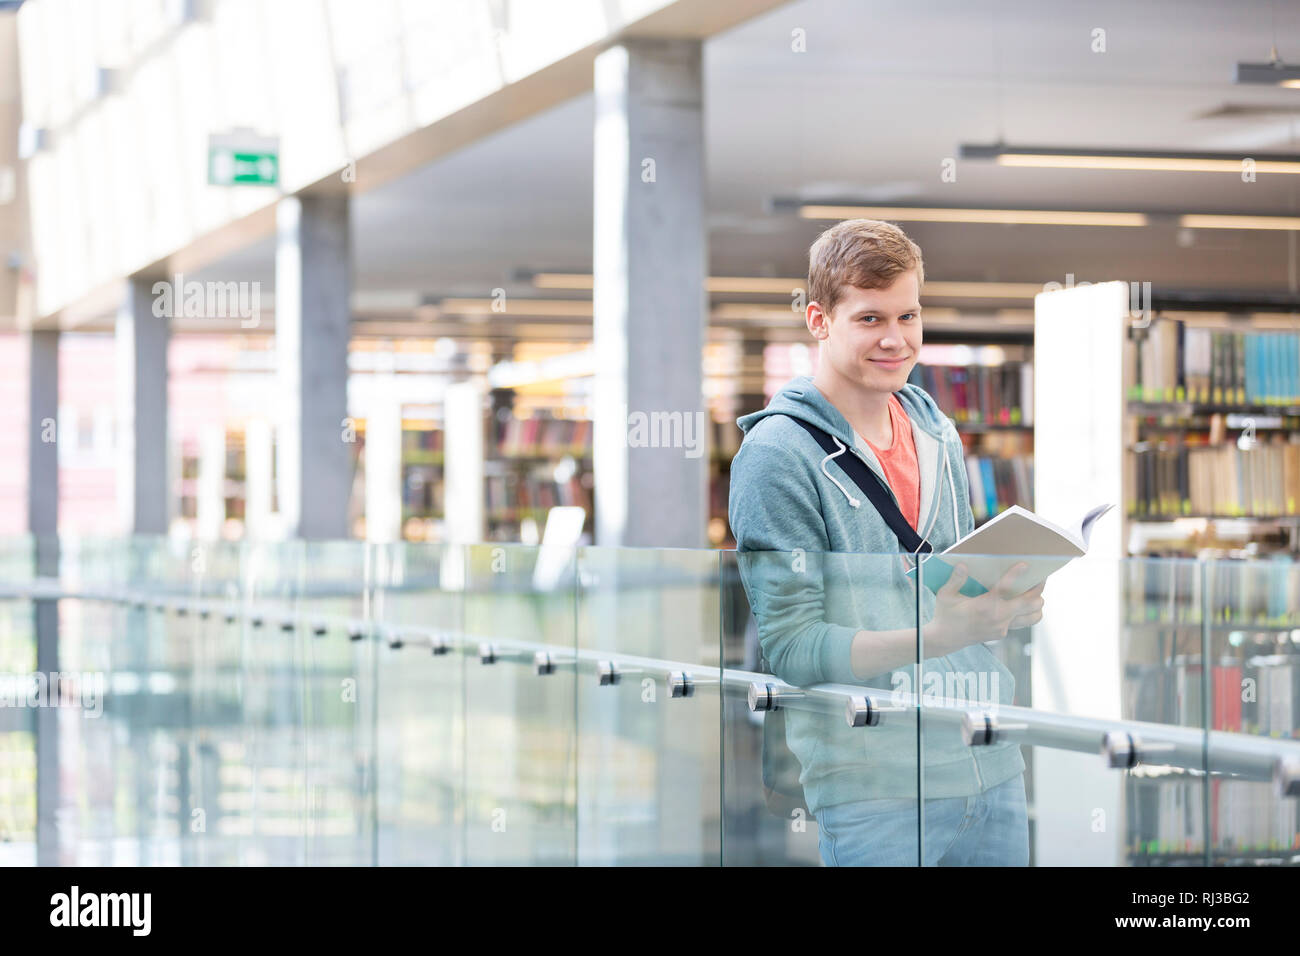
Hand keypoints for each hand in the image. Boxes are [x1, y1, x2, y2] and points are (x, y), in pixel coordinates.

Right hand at [927, 561, 1045, 654]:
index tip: (1025, 565)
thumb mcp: (945, 595)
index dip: (1016, 575)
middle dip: (1038, 588)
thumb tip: (963, 565)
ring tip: (1037, 592)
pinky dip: (1027, 612)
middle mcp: (997, 617)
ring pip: (1033, 616)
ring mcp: (1002, 627)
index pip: (1004, 588)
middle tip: (1041, 577)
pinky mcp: (1003, 633)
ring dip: (1037, 604)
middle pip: (1029, 603)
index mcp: (983, 605)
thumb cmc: (945, 614)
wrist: (945, 640)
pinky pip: (1023, 622)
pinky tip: (1023, 603)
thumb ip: (955, 579)